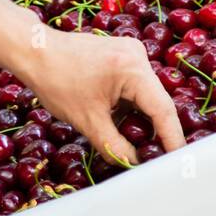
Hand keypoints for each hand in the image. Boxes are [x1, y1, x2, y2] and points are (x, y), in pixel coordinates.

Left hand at [2, 23, 184, 165]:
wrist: (35, 52)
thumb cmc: (56, 81)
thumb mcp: (87, 121)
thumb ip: (115, 145)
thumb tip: (135, 163)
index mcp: (133, 69)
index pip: (162, 109)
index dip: (172, 138)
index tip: (180, 160)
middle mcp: (138, 55)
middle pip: (158, 101)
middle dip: (157, 130)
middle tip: (158, 157)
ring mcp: (132, 52)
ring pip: (147, 94)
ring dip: (142, 119)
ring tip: (137, 144)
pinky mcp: (123, 55)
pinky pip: (136, 85)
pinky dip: (131, 106)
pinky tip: (121, 123)